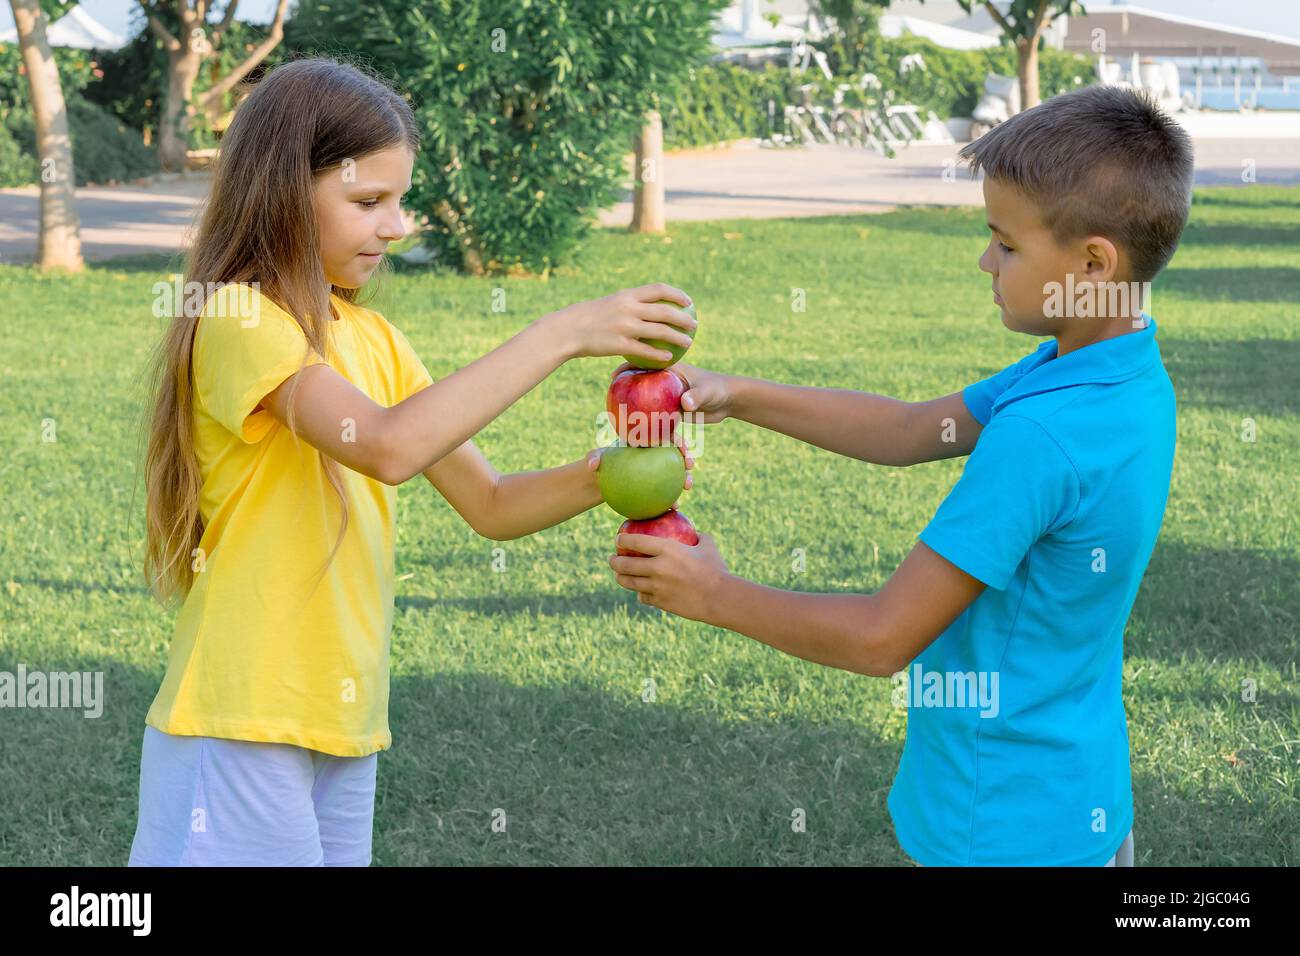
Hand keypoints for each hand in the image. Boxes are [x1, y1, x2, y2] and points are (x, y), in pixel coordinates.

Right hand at [548, 284, 695, 364]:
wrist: (567, 330)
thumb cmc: (587, 318)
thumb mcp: (608, 304)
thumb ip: (627, 304)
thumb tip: (646, 307)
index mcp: (626, 295)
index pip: (658, 290)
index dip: (677, 294)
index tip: (688, 302)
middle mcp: (628, 309)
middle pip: (664, 311)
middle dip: (684, 317)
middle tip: (694, 324)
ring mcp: (624, 327)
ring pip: (659, 331)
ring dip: (678, 337)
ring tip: (689, 342)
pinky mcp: (619, 344)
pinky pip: (646, 351)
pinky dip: (660, 354)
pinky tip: (670, 358)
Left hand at [587, 439, 693, 490]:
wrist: (604, 479)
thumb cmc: (602, 464)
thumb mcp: (596, 458)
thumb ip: (594, 457)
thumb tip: (592, 464)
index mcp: (647, 441)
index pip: (665, 436)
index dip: (676, 439)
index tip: (681, 446)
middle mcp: (656, 454)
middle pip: (676, 454)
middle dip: (687, 458)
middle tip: (690, 464)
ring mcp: (658, 471)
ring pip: (676, 474)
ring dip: (686, 478)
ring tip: (688, 486)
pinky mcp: (657, 487)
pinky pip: (666, 492)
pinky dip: (671, 499)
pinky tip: (674, 507)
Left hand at [608, 531, 728, 620]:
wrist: (721, 598)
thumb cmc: (717, 570)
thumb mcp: (708, 547)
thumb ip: (699, 537)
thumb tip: (695, 532)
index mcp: (667, 549)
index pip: (636, 541)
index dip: (622, 540)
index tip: (618, 540)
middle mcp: (657, 567)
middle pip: (625, 564)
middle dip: (614, 562)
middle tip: (613, 559)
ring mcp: (657, 587)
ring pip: (630, 583)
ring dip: (621, 578)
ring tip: (619, 576)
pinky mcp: (660, 602)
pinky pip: (643, 597)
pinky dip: (641, 594)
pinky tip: (641, 592)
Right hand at [610, 360, 732, 423]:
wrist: (729, 401)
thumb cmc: (718, 388)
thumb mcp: (707, 391)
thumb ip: (696, 396)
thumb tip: (684, 405)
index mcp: (669, 371)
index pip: (643, 365)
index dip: (627, 369)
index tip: (613, 377)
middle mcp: (664, 384)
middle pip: (639, 387)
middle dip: (624, 394)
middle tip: (610, 403)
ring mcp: (667, 398)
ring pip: (647, 406)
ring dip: (636, 416)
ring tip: (622, 426)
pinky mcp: (672, 412)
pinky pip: (659, 422)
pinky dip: (654, 431)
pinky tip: (645, 443)